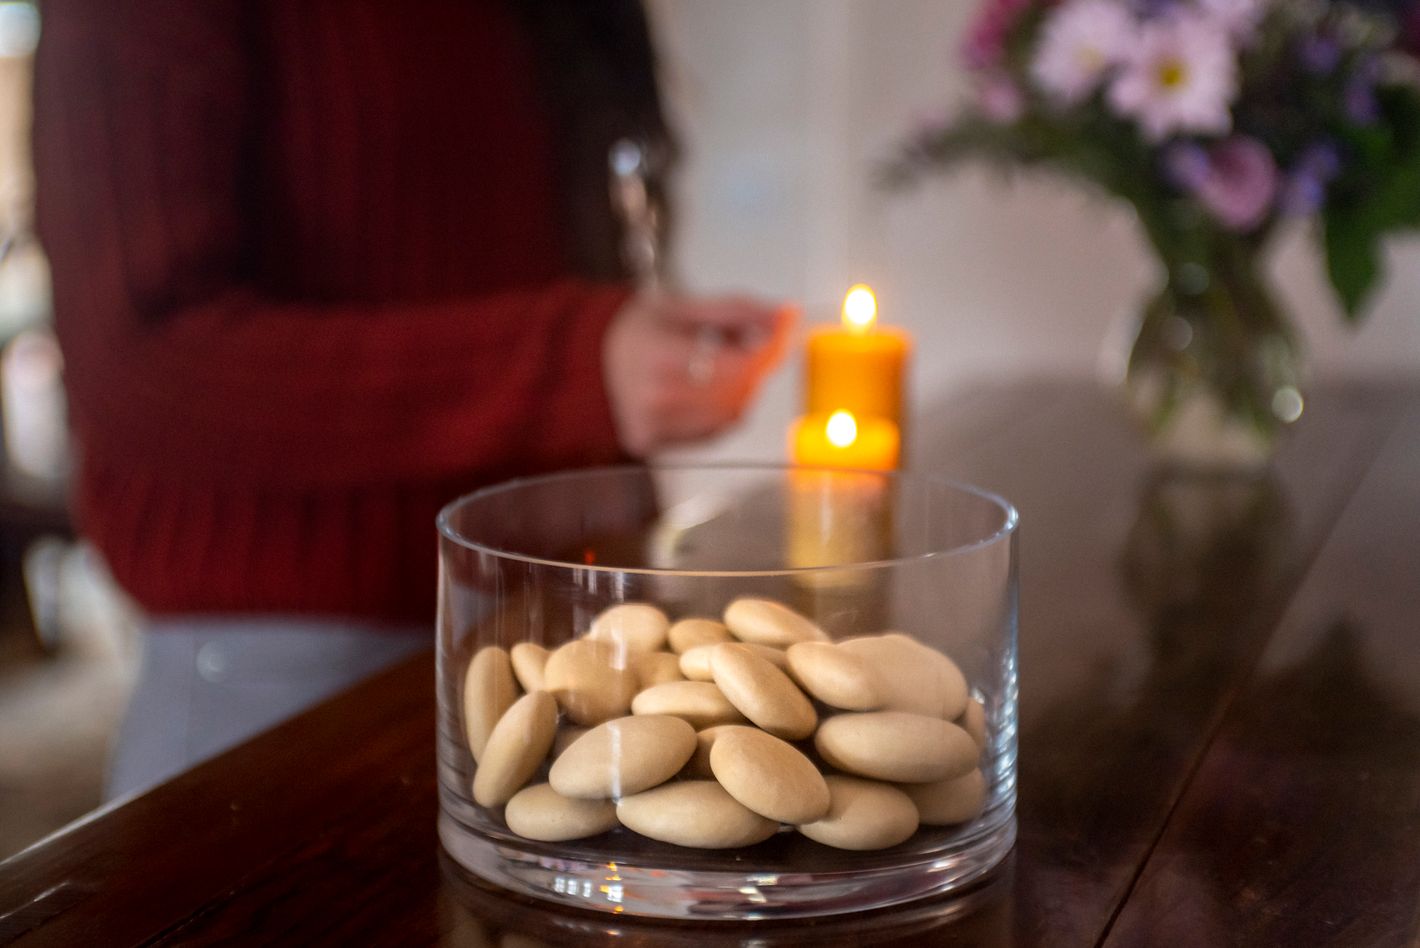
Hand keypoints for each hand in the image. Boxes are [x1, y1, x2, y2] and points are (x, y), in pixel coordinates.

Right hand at [602, 292, 795, 456]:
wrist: (588, 361)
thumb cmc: (634, 330)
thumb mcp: (683, 306)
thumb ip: (737, 310)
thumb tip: (784, 317)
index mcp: (657, 356)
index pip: (734, 365)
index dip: (765, 351)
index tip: (780, 332)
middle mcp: (653, 398)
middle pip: (736, 393)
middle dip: (757, 367)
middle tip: (756, 345)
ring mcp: (651, 426)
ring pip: (730, 415)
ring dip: (743, 390)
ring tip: (723, 363)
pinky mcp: (652, 443)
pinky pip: (712, 432)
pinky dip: (723, 409)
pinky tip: (707, 388)